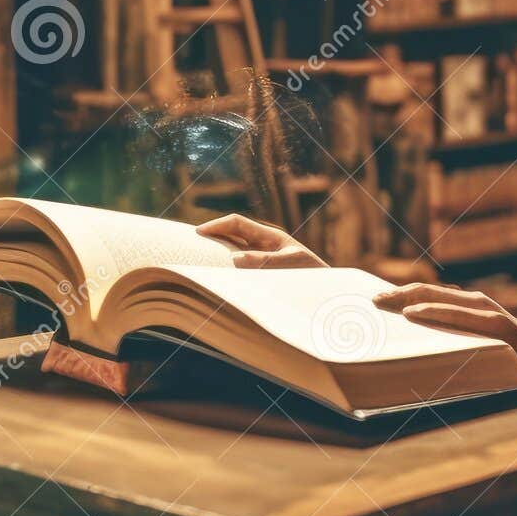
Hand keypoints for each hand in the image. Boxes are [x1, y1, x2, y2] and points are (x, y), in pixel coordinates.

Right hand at [196, 213, 326, 267]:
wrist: (330, 292)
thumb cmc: (313, 276)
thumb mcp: (290, 266)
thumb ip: (265, 261)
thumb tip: (236, 259)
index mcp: (271, 237)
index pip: (237, 223)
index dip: (216, 225)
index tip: (198, 234)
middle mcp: (265, 245)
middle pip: (231, 235)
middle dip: (211, 237)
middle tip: (186, 245)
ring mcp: (263, 259)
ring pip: (233, 252)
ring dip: (216, 255)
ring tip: (194, 261)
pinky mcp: (263, 274)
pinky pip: (239, 268)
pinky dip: (226, 270)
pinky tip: (215, 279)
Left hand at [373, 283, 516, 385]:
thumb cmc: (515, 363)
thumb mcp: (477, 351)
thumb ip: (455, 345)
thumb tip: (421, 355)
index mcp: (471, 309)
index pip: (430, 296)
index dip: (402, 295)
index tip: (375, 299)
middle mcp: (478, 303)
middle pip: (430, 292)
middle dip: (398, 294)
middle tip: (370, 299)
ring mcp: (489, 312)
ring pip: (442, 299)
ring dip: (410, 299)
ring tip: (383, 302)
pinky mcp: (499, 326)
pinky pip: (461, 317)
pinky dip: (435, 312)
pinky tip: (414, 314)